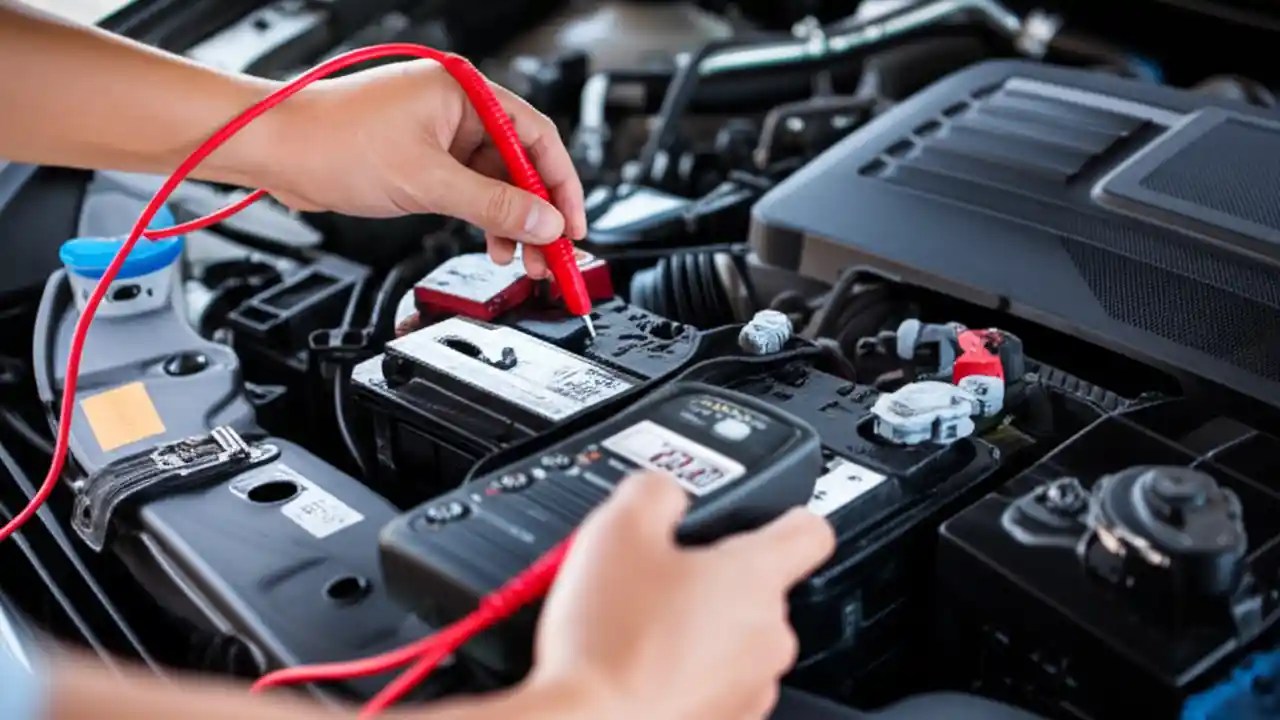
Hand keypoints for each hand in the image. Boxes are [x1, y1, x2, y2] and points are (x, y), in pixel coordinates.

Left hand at [250, 60, 586, 278]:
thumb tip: (544, 223)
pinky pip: (470, 190)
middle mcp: (458, 109)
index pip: (538, 137)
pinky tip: (493, 245)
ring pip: (497, 182)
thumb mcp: (427, 181)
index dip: (561, 187)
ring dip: (512, 223)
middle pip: (521, 164)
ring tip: (524, 261)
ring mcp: (440, 135)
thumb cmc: (333, 142)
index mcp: (466, 92)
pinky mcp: (424, 160)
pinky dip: (485, 219)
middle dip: (538, 214)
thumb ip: (493, 205)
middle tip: (555, 255)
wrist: (275, 150)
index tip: (574, 227)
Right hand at [527, 472, 835, 719]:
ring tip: (635, 624)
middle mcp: (767, 636)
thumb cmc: (610, 641)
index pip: (809, 531)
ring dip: (693, 627)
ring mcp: (750, 687)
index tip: (767, 517)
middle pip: (754, 588)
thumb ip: (656, 490)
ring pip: (731, 638)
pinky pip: (712, 682)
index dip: (786, 514)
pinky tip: (635, 663)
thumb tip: (664, 490)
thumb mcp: (618, 528)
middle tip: (653, 576)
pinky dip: (680, 670)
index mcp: (755, 577)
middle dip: (707, 578)